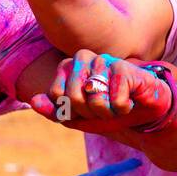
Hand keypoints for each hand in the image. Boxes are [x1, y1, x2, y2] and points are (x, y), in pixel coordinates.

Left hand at [28, 50, 171, 141]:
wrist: (144, 109)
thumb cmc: (109, 109)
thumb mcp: (79, 117)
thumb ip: (55, 110)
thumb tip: (32, 101)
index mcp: (68, 66)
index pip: (56, 96)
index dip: (71, 112)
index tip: (85, 109)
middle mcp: (83, 58)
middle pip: (73, 98)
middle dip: (90, 113)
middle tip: (104, 108)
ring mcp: (103, 60)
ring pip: (94, 101)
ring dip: (108, 112)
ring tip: (117, 103)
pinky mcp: (123, 67)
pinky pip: (115, 101)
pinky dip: (123, 109)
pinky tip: (130, 100)